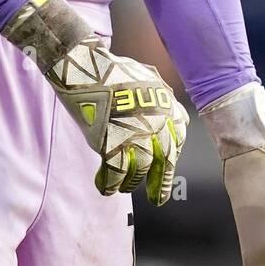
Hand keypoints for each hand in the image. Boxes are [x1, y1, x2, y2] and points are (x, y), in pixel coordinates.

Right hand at [45, 38, 190, 204]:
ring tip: (123, 189)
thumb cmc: (109, 68)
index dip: (172, 154)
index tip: (167, 165)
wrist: (85, 66)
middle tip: (158, 198)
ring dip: (131, 183)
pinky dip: (110, 184)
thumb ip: (158, 97)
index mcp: (166, 103)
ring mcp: (136, 134)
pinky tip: (105, 189)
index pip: (179, 136)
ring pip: (141, 169)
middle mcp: (158, 121)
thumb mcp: (144, 77)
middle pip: (166, 159)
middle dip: (161, 181)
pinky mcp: (114, 145)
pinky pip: (116, 174)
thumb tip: (172, 114)